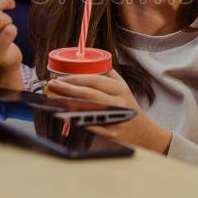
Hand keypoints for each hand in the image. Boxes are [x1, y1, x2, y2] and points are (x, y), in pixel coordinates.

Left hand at [46, 70, 171, 153]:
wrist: (144, 133)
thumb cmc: (128, 107)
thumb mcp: (123, 88)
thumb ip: (109, 75)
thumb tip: (89, 63)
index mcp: (120, 89)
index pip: (95, 81)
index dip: (76, 78)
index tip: (61, 77)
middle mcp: (119, 103)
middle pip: (90, 94)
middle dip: (68, 88)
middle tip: (52, 84)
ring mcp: (116, 119)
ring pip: (90, 110)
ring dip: (70, 104)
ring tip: (55, 98)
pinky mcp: (112, 134)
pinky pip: (92, 127)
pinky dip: (79, 122)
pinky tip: (66, 117)